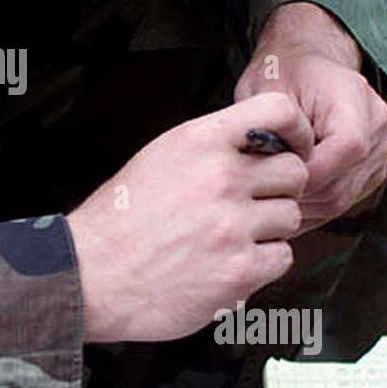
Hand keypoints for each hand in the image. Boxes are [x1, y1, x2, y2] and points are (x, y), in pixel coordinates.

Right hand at [67, 93, 311, 341]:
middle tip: (252, 204)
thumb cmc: (120, 220)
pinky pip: (282, 258)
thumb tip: (258, 142)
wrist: (90, 275)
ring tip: (231, 237)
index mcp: (199, 142)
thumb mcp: (159, 157)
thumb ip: (210, 145)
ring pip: (291, 217)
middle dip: (279, 190)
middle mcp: (220, 178)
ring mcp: (232, 226)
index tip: (293, 147)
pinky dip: (262, 263)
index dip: (296, 130)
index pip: (278, 111)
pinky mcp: (239, 271)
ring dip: (269, 229)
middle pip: (295, 172)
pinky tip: (228, 262)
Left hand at [234, 3, 386, 234]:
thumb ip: (269, 126)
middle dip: (298, 195)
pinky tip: (284, 201)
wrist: (305, 64)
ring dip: (302, 206)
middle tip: (260, 195)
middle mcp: (375, 124)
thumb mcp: (264, 89)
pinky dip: (311, 207)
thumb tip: (263, 168)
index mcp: (352, 96)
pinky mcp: (369, 170)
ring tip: (268, 199)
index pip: (347, 147)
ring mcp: (378, 150)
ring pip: (342, 199)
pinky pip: (343, 202)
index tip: (272, 177)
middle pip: (343, 182)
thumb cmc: (282, 73)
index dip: (309, 171)